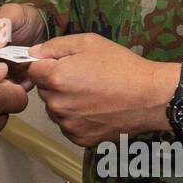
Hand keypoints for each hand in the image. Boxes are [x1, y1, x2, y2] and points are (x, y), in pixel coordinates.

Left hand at [27, 33, 178, 147]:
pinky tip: (96, 109)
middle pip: (44, 91)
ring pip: (56, 109)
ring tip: (92, 95)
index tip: (62, 64)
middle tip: (82, 78)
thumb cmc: (121, 66)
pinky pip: (68, 125)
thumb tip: (33, 53)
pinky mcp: (80, 139)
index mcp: (55, 78)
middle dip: (55, 83)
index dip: (46, 65)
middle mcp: (56, 104)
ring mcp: (68, 124)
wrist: (150, 97)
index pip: (32, 71)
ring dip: (65, 102)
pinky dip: (77, 118)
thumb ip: (55, 46)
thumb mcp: (89, 43)